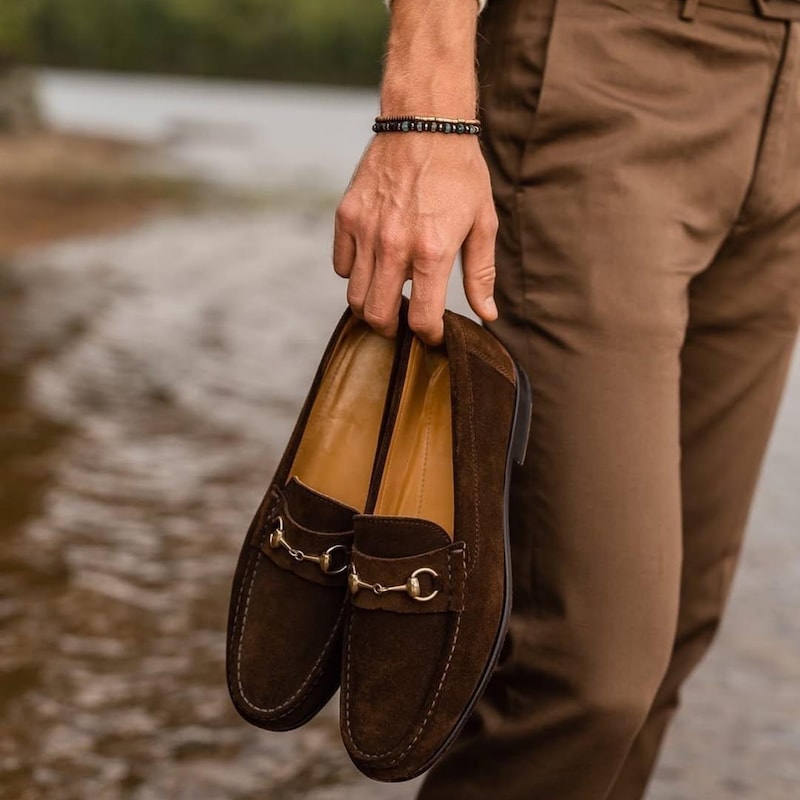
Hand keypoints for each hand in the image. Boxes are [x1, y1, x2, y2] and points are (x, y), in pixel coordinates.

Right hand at [332, 132, 497, 344]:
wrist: (425, 122)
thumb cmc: (460, 172)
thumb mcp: (482, 223)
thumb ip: (480, 274)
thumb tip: (487, 315)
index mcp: (433, 252)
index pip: (422, 319)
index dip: (430, 336)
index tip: (433, 334)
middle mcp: (394, 246)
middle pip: (378, 316)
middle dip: (392, 329)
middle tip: (404, 321)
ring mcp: (366, 232)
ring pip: (355, 296)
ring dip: (372, 305)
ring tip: (388, 294)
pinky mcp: (347, 217)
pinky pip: (341, 265)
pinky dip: (355, 273)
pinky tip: (373, 263)